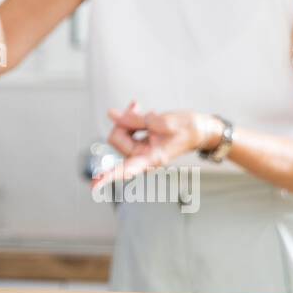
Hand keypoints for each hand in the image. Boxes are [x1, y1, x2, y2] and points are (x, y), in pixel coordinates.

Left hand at [92, 102, 217, 188]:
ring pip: (119, 132)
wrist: (198, 129)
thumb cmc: (187, 128)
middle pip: (117, 139)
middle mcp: (143, 158)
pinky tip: (140, 110)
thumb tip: (111, 114)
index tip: (94, 187)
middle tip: (136, 106)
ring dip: (127, 117)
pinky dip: (130, 119)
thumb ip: (134, 119)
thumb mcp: (162, 121)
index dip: (109, 177)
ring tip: (141, 107)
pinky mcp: (140, 144)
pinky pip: (125, 130)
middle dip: (123, 121)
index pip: (126, 169)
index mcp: (152, 158)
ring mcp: (140, 152)